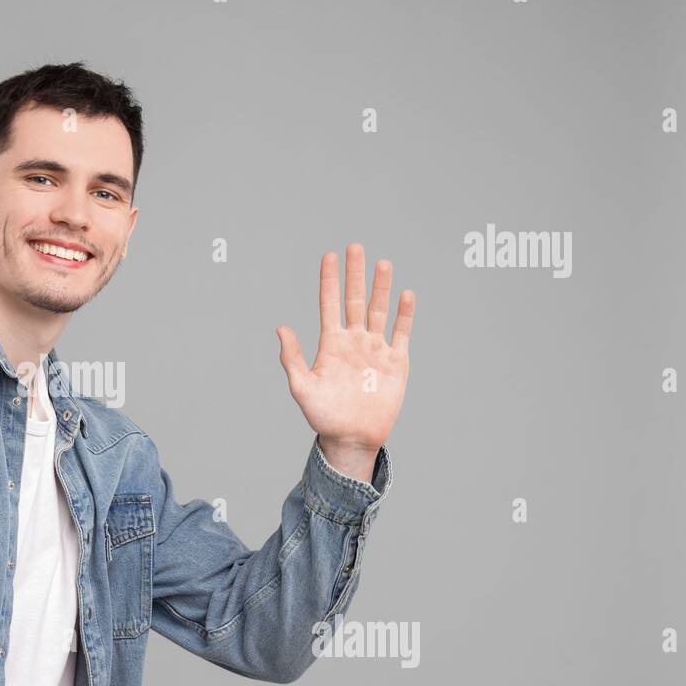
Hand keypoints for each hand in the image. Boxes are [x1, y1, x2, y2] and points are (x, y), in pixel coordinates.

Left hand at [276, 243, 413, 473]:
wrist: (351, 438)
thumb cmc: (323, 416)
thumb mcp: (302, 387)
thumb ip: (292, 358)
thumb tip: (280, 328)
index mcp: (331, 344)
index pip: (330, 304)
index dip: (329, 281)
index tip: (329, 256)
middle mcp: (353, 341)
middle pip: (354, 300)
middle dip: (355, 275)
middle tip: (355, 247)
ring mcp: (375, 350)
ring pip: (378, 311)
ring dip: (380, 288)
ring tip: (382, 263)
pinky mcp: (395, 363)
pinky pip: (401, 333)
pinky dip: (404, 315)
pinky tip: (405, 294)